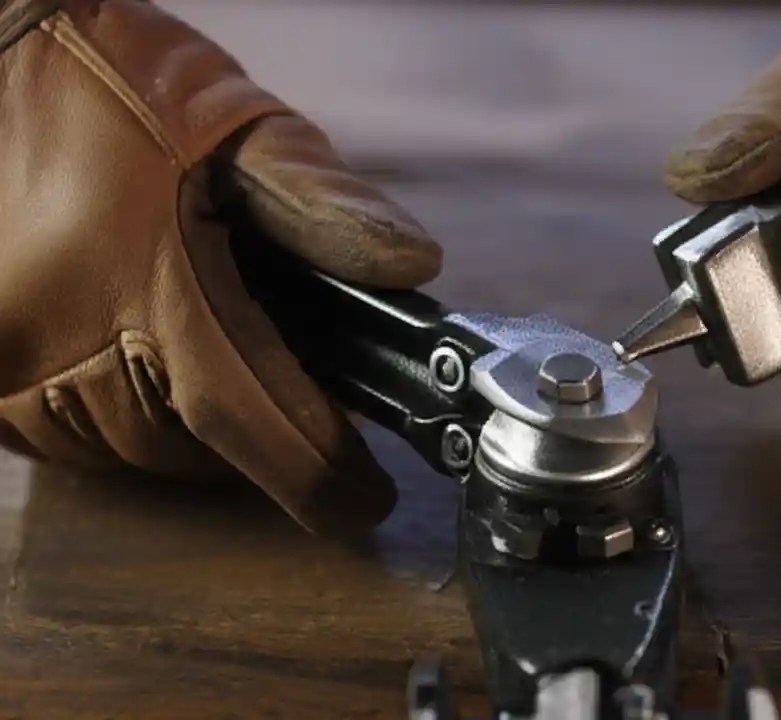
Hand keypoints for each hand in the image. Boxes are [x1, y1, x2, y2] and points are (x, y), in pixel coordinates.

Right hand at [0, 1, 439, 535]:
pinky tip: (149, 361)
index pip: (248, 421)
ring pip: (134, 456)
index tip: (365, 500)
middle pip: (196, 449)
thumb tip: (411, 267)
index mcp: (137, 281)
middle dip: (261, 436)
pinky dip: (128, 422)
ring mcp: (5, 369)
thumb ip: (320, 201)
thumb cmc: (119, 85)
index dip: (321, 477)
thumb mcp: (236, 124)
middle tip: (293, 389)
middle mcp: (55, 341)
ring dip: (192, 432)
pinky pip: (72, 443)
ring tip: (215, 357)